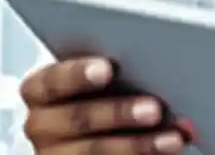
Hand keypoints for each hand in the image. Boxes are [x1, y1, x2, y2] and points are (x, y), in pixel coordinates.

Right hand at [20, 56, 192, 153]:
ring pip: (93, 151)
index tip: (107, 69)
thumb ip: (122, 72)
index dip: (78, 74)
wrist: (102, 134)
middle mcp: (42, 124)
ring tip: (172, 140)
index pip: (53, 80)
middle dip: (119, 113)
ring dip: (137, 145)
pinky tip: (164, 153)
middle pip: (78, 118)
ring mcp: (55, 153)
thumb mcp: (106, 81)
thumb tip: (160, 72)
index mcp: (43, 90)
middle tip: (154, 109)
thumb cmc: (106, 95)